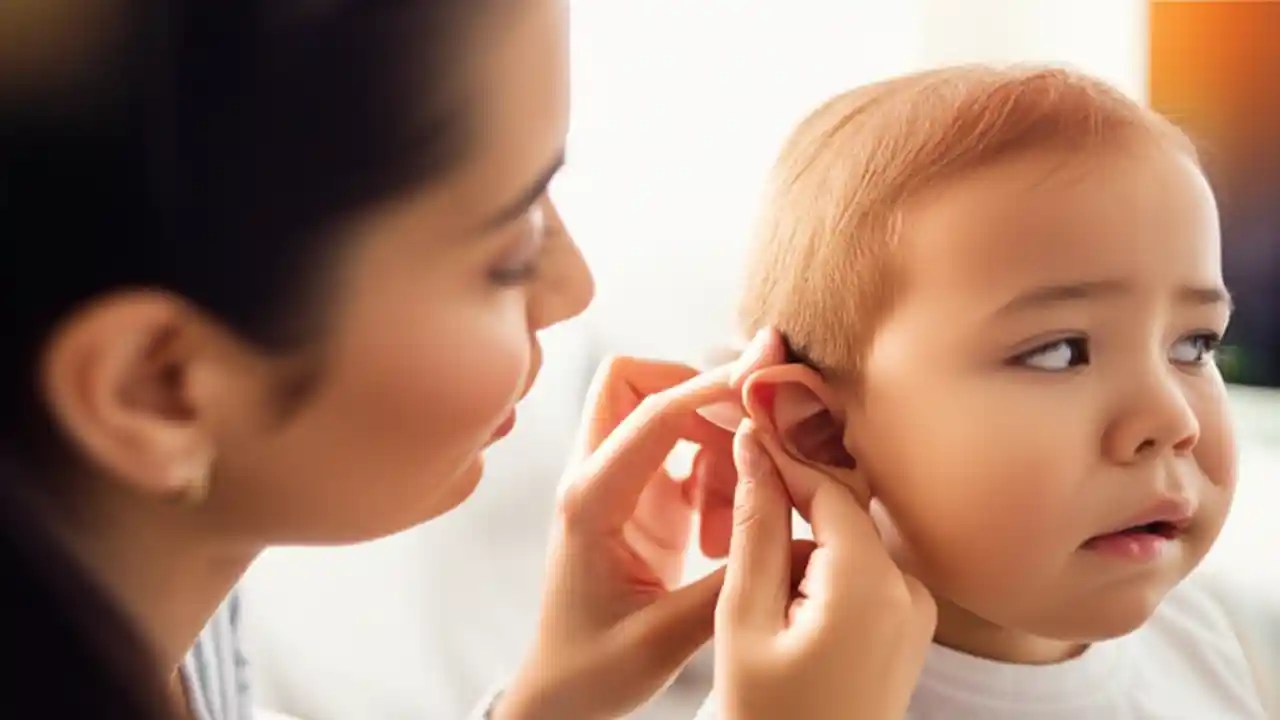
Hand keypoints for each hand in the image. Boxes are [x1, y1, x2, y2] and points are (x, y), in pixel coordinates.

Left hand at [496, 331, 785, 719]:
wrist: (561, 694)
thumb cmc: (593, 670)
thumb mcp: (663, 639)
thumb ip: (729, 585)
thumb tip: (801, 542)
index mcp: (589, 502)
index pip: (650, 414)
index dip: (711, 391)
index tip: (766, 390)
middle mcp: (594, 479)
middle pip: (635, 381)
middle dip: (698, 389)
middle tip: (754, 436)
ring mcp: (617, 484)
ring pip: (665, 412)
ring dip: (715, 443)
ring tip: (736, 516)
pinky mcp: (640, 501)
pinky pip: (685, 453)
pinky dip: (716, 473)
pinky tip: (724, 531)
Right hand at [714, 421, 935, 719]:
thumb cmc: (767, 719)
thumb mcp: (745, 620)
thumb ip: (755, 527)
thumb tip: (754, 448)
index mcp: (873, 586)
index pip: (828, 489)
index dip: (782, 455)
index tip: (742, 422)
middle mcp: (910, 593)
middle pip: (843, 515)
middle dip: (789, 499)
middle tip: (737, 475)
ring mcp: (915, 616)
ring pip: (848, 545)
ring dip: (800, 545)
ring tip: (752, 578)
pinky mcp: (906, 632)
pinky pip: (860, 577)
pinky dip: (818, 575)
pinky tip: (779, 604)